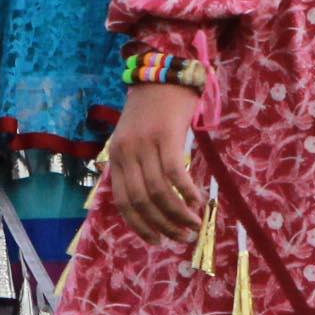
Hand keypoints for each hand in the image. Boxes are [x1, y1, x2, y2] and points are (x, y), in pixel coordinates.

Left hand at [100, 81, 205, 245]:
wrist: (164, 73)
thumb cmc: (153, 110)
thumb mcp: (135, 138)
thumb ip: (137, 167)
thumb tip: (152, 205)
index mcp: (116, 157)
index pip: (123, 202)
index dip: (140, 226)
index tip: (157, 241)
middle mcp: (126, 152)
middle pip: (141, 201)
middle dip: (162, 226)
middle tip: (182, 239)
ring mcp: (145, 143)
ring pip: (159, 191)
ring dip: (178, 215)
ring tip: (194, 226)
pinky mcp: (166, 135)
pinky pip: (175, 173)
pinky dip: (187, 193)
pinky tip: (198, 203)